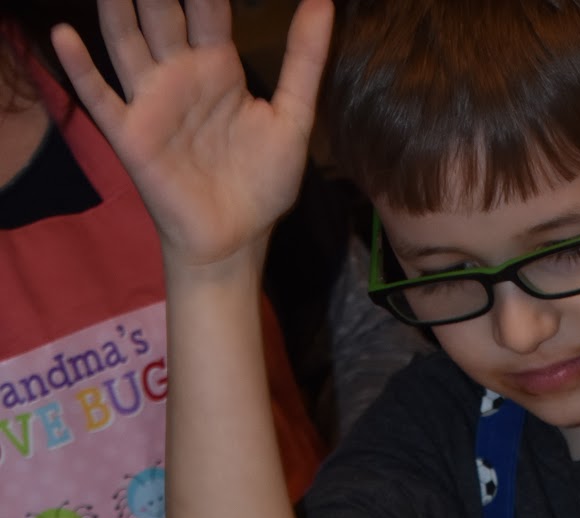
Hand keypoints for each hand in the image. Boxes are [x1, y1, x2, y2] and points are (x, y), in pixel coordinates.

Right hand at [52, 0, 333, 267]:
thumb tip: (323, 0)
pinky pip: (99, 96)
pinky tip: (66, 34)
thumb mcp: (293, 120)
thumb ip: (304, 60)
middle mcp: (179, 73)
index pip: (206, 2)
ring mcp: (152, 101)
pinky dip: (80, 67)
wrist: (237, 240)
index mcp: (217, 65)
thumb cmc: (262, 184)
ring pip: (125, 38)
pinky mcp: (131, 135)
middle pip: (160, 9)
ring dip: (116, 6)